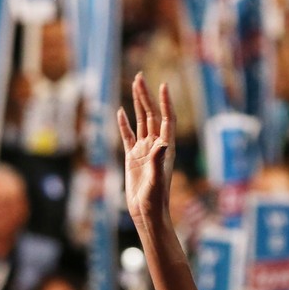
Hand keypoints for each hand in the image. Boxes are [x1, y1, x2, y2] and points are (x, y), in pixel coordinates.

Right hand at [117, 74, 175, 229]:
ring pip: (140, 121)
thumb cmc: (155, 199)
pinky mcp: (132, 157)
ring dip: (137, 104)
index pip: (167, 119)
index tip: (163, 85)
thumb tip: (162, 143)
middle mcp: (156, 145)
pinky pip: (128, 136)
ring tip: (134, 86)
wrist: (147, 212)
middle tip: (140, 77)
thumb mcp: (156, 179)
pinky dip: (124, 124)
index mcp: (166, 147)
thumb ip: (158, 160)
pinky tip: (121, 111)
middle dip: (146, 96)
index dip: (165, 102)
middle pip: (151, 115)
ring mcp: (144, 150)